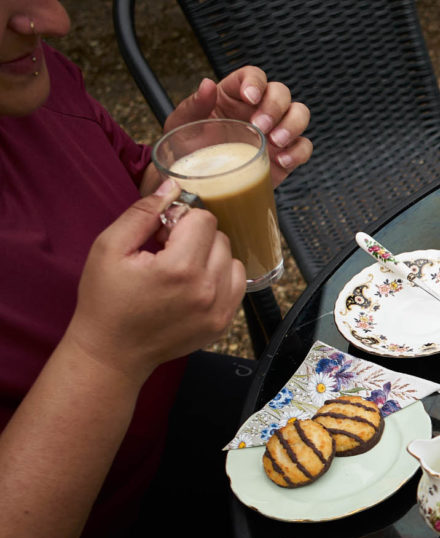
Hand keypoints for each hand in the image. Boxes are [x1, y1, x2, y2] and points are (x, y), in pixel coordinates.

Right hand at [64, 180, 242, 382]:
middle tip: (166, 250)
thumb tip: (173, 186)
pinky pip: (236, 285)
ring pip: (232, 259)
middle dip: (195, 237)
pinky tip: (192, 285)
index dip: (180, 219)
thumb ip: (143, 213)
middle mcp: (207, 290)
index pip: (204, 219)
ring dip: (210, 257)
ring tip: (180, 269)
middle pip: (220, 237)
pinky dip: (219, 278)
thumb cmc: (106, 299)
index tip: (161, 233)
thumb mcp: (110, 247)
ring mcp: (219, 310)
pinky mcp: (223, 323)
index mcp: (179, 268)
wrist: (113, 350)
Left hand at [164, 66, 311, 183]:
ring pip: (299, 114)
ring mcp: (275, 131)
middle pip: (281, 92)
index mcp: (234, 95)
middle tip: (260, 126)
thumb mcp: (182, 125)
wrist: (200, 184)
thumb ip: (194, 105)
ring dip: (292, 125)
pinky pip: (303, 147)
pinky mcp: (286, 154)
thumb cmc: (190, 151)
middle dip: (275, 107)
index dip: (255, 82)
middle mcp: (258, 109)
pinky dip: (298, 152)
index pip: (253, 75)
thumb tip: (206, 85)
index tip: (250, 96)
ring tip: (275, 141)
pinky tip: (282, 160)